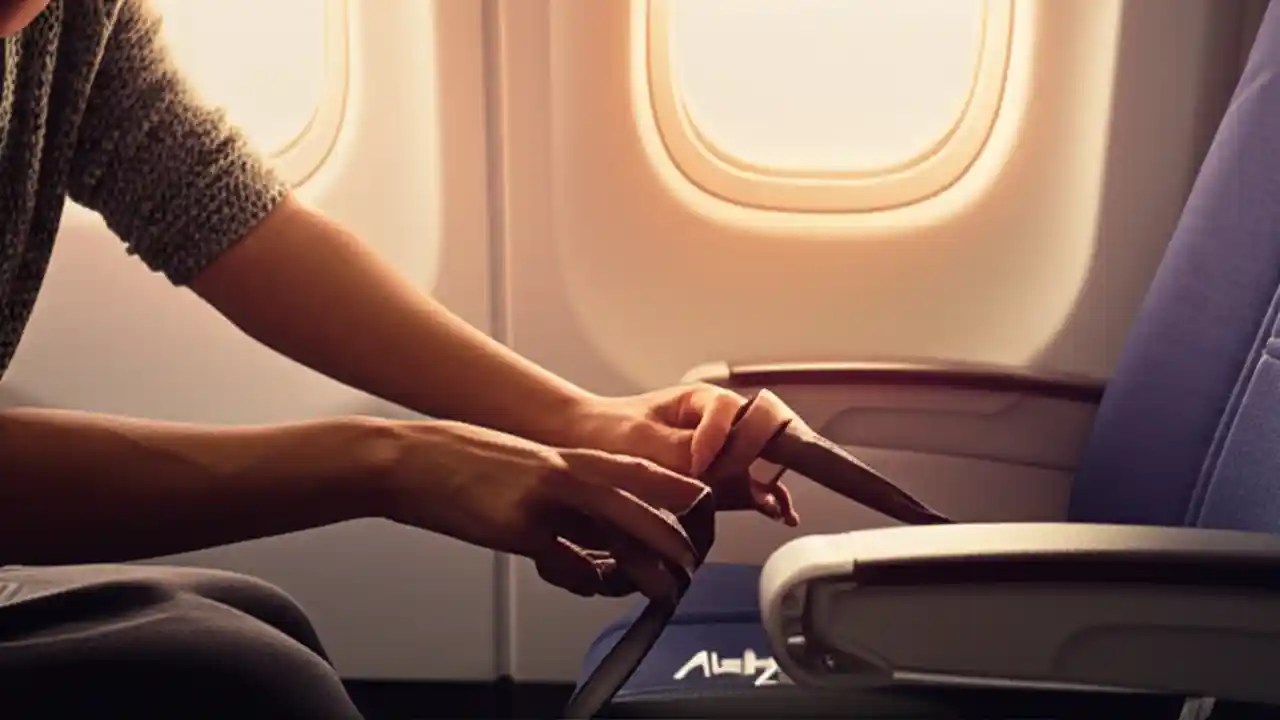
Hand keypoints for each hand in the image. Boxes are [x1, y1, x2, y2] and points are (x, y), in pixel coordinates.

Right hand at [375, 420, 709, 601]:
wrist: (415, 461)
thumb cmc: (469, 462)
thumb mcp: (531, 465)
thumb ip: (568, 490)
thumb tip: (596, 528)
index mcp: (568, 456)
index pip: (637, 470)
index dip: (674, 487)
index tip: (704, 501)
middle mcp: (563, 475)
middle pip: (636, 511)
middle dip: (671, 543)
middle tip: (690, 565)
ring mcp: (543, 503)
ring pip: (612, 542)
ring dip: (642, 572)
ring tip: (661, 590)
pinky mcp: (519, 531)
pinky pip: (566, 566)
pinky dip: (580, 581)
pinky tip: (583, 582)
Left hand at [569, 384, 799, 525]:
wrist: (589, 445)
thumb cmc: (611, 433)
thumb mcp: (641, 440)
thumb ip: (680, 453)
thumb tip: (713, 473)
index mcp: (702, 400)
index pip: (731, 410)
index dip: (721, 438)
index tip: (699, 465)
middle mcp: (721, 420)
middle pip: (762, 427)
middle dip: (762, 456)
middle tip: (754, 486)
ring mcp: (724, 447)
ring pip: (762, 456)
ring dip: (772, 479)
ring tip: (780, 509)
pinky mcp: (721, 474)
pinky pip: (751, 481)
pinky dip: (767, 495)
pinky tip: (780, 513)